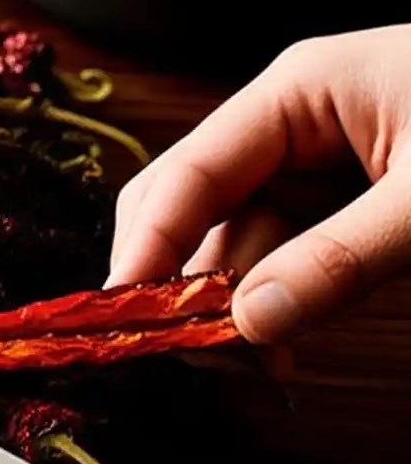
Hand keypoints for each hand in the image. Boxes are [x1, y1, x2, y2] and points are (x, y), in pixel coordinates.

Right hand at [108, 25, 410, 343]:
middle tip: (191, 359)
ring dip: (230, 309)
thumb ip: (341, 259)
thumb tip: (249, 322)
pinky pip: (277, 256)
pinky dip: (271, 306)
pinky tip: (277, 351)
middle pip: (192, 209)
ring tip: (254, 371)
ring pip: (232, 242)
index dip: (142, 249)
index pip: (184, 174)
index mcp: (297, 93)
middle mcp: (288, 124)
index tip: (120, 321)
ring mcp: (314, 162)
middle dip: (184, 285)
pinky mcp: (342, 199)